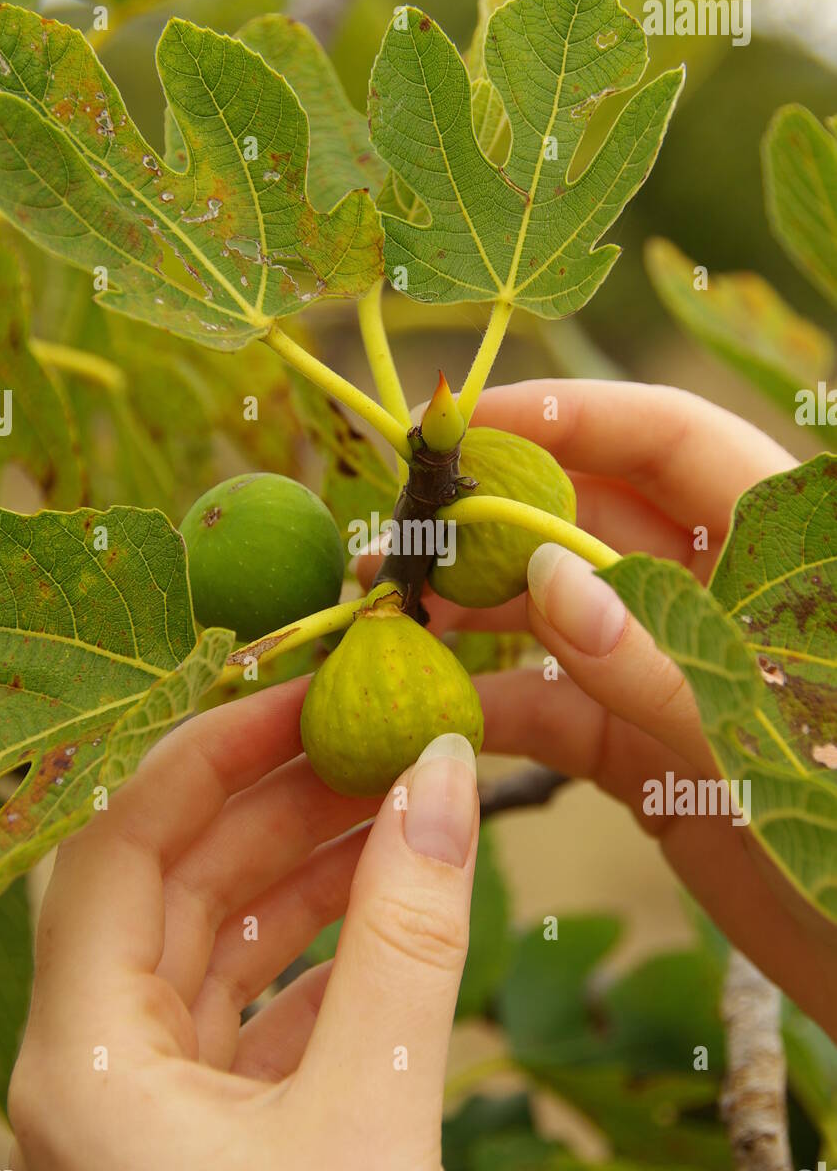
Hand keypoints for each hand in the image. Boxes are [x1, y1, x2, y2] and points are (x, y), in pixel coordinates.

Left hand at [8, 679, 479, 1170]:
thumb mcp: (369, 1115)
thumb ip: (406, 943)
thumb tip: (442, 781)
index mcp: (85, 1060)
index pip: (117, 847)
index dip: (210, 754)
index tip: (304, 698)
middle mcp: (96, 1075)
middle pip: (172, 888)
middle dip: (280, 807)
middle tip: (374, 745)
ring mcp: (146, 1113)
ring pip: (216, 951)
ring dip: (310, 881)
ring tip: (401, 818)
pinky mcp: (204, 1146)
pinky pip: (249, 1020)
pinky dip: (320, 967)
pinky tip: (390, 928)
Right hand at [361, 379, 836, 1039]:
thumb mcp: (778, 746)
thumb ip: (665, 664)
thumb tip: (548, 581)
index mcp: (782, 560)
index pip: (673, 441)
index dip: (572, 417)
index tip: (468, 426)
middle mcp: (717, 602)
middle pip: (592, 519)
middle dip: (492, 518)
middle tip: (397, 536)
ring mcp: (673, 677)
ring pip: (557, 614)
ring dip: (473, 611)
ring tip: (387, 617)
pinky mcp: (642, 754)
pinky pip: (553, 709)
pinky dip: (490, 706)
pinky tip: (425, 712)